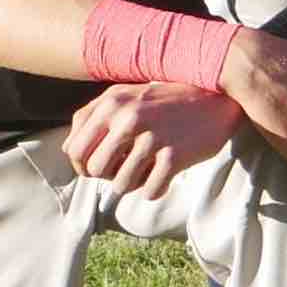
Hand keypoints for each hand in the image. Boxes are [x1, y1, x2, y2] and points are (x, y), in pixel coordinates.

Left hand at [65, 80, 242, 197]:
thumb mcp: (125, 95)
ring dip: (133, 184)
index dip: (83, 165)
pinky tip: (164, 177)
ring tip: (146, 172)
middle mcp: (129, 119)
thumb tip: (68, 151)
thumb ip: (92, 116)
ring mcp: (153, 138)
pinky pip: (150, 191)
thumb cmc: (166, 99)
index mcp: (112, 104)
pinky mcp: (175, 156)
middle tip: (125, 170)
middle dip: (107, 176)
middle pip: (95, 170)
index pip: (75, 150)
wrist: (218, 98)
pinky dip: (155, 189)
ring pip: (121, 184)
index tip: (100, 167)